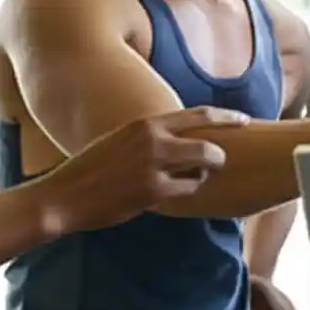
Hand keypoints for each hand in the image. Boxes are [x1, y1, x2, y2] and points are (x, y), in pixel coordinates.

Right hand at [33, 107, 248, 235]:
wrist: (65, 195)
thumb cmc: (92, 168)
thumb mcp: (122, 140)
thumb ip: (150, 137)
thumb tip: (178, 140)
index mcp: (146, 123)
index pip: (198, 114)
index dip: (226, 117)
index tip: (244, 120)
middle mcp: (153, 141)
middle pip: (208, 144)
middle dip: (219, 155)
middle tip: (221, 162)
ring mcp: (154, 167)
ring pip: (201, 169)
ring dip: (202, 176)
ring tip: (190, 180)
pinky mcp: (153, 191)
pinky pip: (187, 191)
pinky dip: (187, 193)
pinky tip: (173, 195)